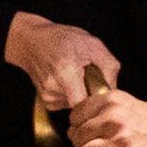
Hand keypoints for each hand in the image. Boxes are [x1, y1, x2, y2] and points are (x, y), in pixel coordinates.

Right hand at [6, 11, 123, 109]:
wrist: (32, 42)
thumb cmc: (63, 39)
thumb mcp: (92, 44)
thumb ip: (109, 67)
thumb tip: (114, 90)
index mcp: (66, 72)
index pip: (86, 105)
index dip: (98, 101)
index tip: (101, 89)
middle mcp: (54, 87)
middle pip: (84, 105)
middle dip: (92, 93)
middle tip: (89, 76)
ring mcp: (48, 97)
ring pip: (77, 106)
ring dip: (82, 93)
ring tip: (76, 74)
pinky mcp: (47, 102)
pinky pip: (68, 104)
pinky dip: (72, 94)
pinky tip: (67, 80)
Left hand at [72, 85, 146, 146]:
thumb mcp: (131, 106)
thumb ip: (108, 111)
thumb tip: (83, 124)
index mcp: (112, 101)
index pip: (75, 116)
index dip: (78, 128)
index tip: (87, 136)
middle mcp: (112, 117)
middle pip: (76, 137)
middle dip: (83, 146)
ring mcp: (119, 139)